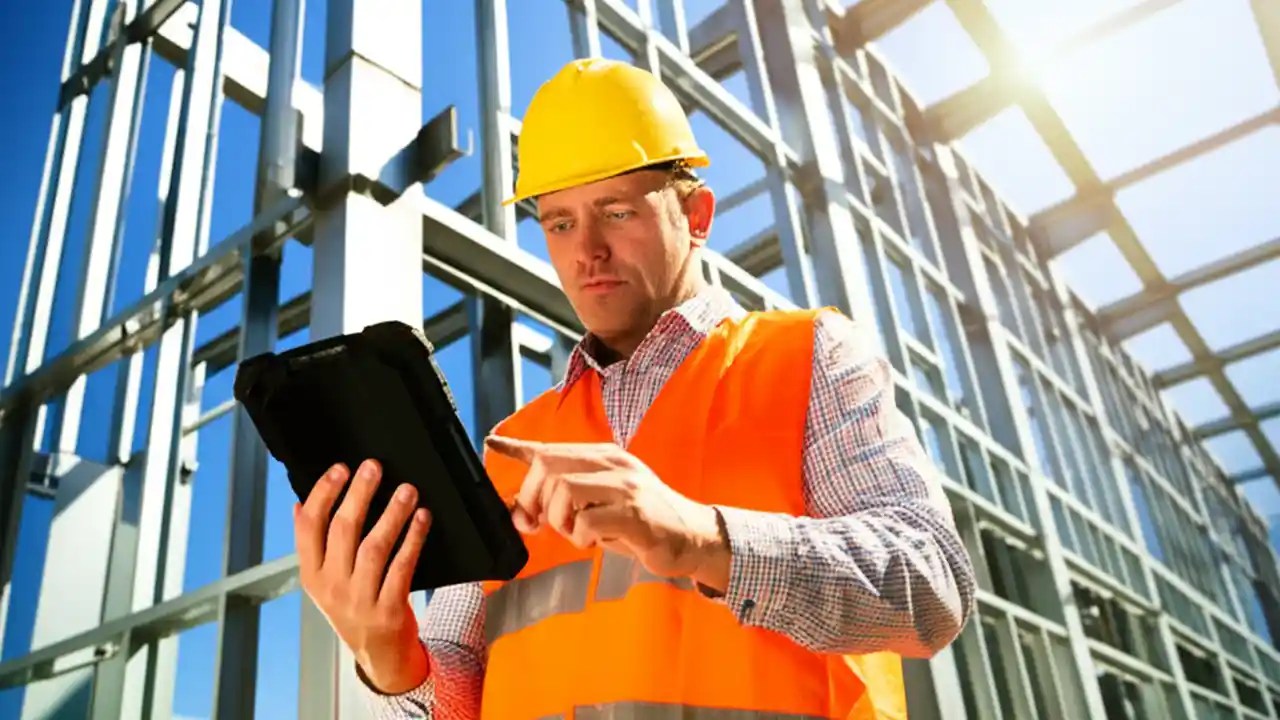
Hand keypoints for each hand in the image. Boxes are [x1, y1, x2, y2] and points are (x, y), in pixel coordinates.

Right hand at [293, 459, 430, 693]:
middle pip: (342, 530)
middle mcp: (331, 587)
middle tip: (373, 467)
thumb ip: (313, 544)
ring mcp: (359, 600)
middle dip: (358, 494)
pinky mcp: (388, 610)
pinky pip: (402, 567)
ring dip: (392, 514)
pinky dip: (413, 539)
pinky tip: (422, 518)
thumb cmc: (354, 607)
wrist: (380, 655)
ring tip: (406, 490)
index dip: (323, 494)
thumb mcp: (325, 581)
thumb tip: (299, 504)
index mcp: (312, 576)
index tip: (340, 469)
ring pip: (374, 547)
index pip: (309, 528)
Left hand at [485, 435, 730, 590]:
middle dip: (531, 499)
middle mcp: (613, 463)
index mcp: (604, 456)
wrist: (693, 536)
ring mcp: (625, 486)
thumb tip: (521, 506)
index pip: (552, 447)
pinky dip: (582, 537)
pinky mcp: (633, 513)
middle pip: (549, 466)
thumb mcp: (603, 499)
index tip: (492, 444)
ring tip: (577, 533)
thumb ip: (568, 495)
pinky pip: (586, 521)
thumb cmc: (642, 522)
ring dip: (559, 519)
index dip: (518, 447)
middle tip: (536, 524)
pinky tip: (597, 542)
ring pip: (563, 490)